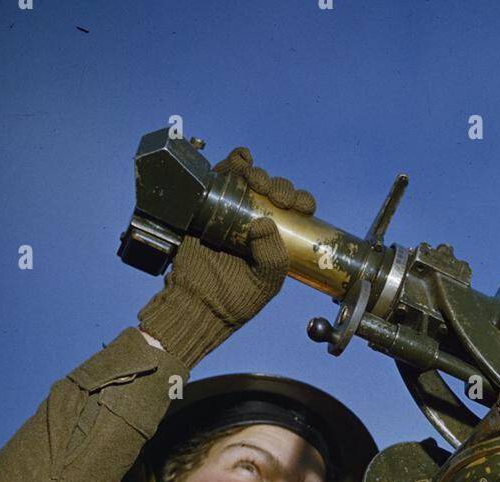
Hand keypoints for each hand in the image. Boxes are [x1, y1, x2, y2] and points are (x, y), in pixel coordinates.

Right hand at [137, 146, 316, 369]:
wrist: (198, 303)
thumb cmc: (236, 299)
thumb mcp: (266, 283)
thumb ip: (273, 257)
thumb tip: (264, 222)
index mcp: (277, 238)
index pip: (295, 212)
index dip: (301, 201)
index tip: (300, 206)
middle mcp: (257, 220)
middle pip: (274, 191)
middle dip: (279, 187)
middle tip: (275, 197)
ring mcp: (233, 209)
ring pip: (251, 179)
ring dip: (258, 173)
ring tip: (256, 181)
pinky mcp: (209, 202)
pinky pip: (223, 175)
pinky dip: (235, 162)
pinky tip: (243, 160)